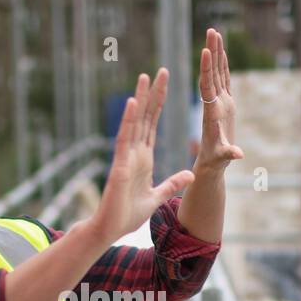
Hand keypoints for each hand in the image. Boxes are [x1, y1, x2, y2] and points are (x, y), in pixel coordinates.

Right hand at [90, 68, 194, 243]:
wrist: (110, 230)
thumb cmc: (127, 215)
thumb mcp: (156, 197)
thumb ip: (172, 184)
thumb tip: (190, 175)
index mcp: (143, 158)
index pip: (152, 125)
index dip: (158, 105)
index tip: (165, 85)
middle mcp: (133, 152)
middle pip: (144, 118)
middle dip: (153, 95)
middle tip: (161, 71)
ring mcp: (125, 157)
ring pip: (133, 122)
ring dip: (139, 99)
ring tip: (145, 76)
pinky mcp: (120, 165)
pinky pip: (124, 139)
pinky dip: (127, 120)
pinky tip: (131, 103)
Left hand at [195, 27, 243, 174]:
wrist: (212, 163)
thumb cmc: (215, 161)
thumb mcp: (221, 157)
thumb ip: (229, 154)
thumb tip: (238, 155)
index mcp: (210, 112)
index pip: (207, 87)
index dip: (206, 69)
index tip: (204, 51)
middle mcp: (213, 103)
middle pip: (211, 73)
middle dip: (211, 52)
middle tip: (211, 31)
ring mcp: (219, 101)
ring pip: (216, 73)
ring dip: (216, 53)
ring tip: (215, 32)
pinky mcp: (225, 104)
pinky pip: (223, 80)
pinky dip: (223, 65)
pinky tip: (221, 51)